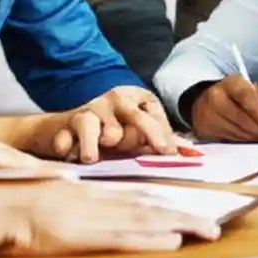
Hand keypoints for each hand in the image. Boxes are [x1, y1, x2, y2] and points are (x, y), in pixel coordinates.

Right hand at [0, 181, 221, 254]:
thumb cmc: (13, 201)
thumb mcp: (48, 194)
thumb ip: (72, 198)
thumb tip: (84, 195)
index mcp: (88, 193)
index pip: (134, 198)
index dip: (164, 205)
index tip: (187, 210)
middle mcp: (97, 201)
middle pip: (148, 209)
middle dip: (183, 216)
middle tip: (213, 225)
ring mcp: (92, 218)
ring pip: (145, 221)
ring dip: (180, 226)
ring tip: (207, 232)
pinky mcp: (83, 236)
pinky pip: (124, 238)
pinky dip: (151, 239)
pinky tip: (173, 240)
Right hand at [24, 86, 178, 162]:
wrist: (67, 130)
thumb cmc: (111, 134)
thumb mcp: (138, 134)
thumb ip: (163, 142)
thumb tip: (193, 154)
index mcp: (135, 99)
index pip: (153, 115)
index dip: (161, 135)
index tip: (167, 153)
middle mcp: (113, 101)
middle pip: (132, 115)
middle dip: (140, 133)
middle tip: (145, 151)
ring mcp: (88, 111)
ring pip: (92, 123)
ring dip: (92, 142)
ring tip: (92, 157)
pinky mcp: (64, 126)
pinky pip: (65, 137)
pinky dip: (66, 146)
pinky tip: (68, 155)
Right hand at [190, 74, 257, 141]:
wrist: (203, 102)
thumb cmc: (233, 96)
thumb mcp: (251, 90)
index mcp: (231, 83)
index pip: (247, 97)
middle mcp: (216, 98)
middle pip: (241, 117)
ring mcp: (208, 115)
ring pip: (236, 131)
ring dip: (253, 137)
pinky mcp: (205, 130)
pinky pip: (229, 139)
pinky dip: (243, 141)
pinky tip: (250, 139)